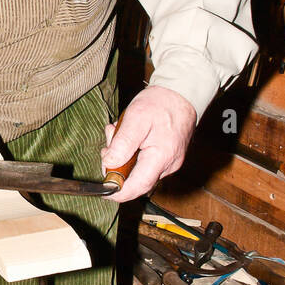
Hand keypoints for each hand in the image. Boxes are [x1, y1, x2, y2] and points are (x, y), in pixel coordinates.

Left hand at [101, 86, 196, 203]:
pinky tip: (129, 134)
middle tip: (109, 141)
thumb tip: (109, 164)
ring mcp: (170, 162)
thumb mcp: (135, 119)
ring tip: (118, 130)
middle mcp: (168, 165)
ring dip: (123, 155)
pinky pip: (146, 161)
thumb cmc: (160, 103)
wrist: (181, 92)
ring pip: (139, 170)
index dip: (117, 192)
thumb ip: (121, 144)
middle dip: (117, 165)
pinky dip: (133, 151)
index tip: (102, 189)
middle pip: (136, 179)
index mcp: (160, 158)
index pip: (136, 188)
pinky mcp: (168, 156)